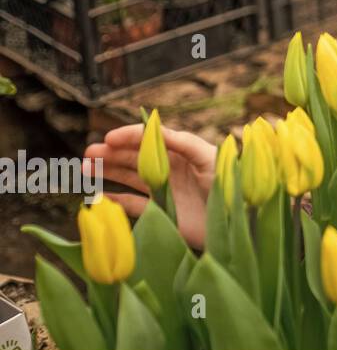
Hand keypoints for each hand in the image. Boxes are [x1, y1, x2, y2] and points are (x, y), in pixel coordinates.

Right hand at [83, 124, 218, 250]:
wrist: (239, 222)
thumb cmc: (231, 184)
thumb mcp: (211, 159)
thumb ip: (184, 142)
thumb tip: (154, 127)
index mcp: (183, 152)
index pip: (150, 139)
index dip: (129, 137)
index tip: (109, 138)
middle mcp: (171, 169)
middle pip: (135, 158)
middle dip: (111, 153)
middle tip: (89, 153)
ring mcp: (165, 191)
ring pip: (130, 178)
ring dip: (108, 172)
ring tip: (85, 169)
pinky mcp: (163, 213)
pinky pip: (133, 205)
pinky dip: (115, 201)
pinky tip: (99, 197)